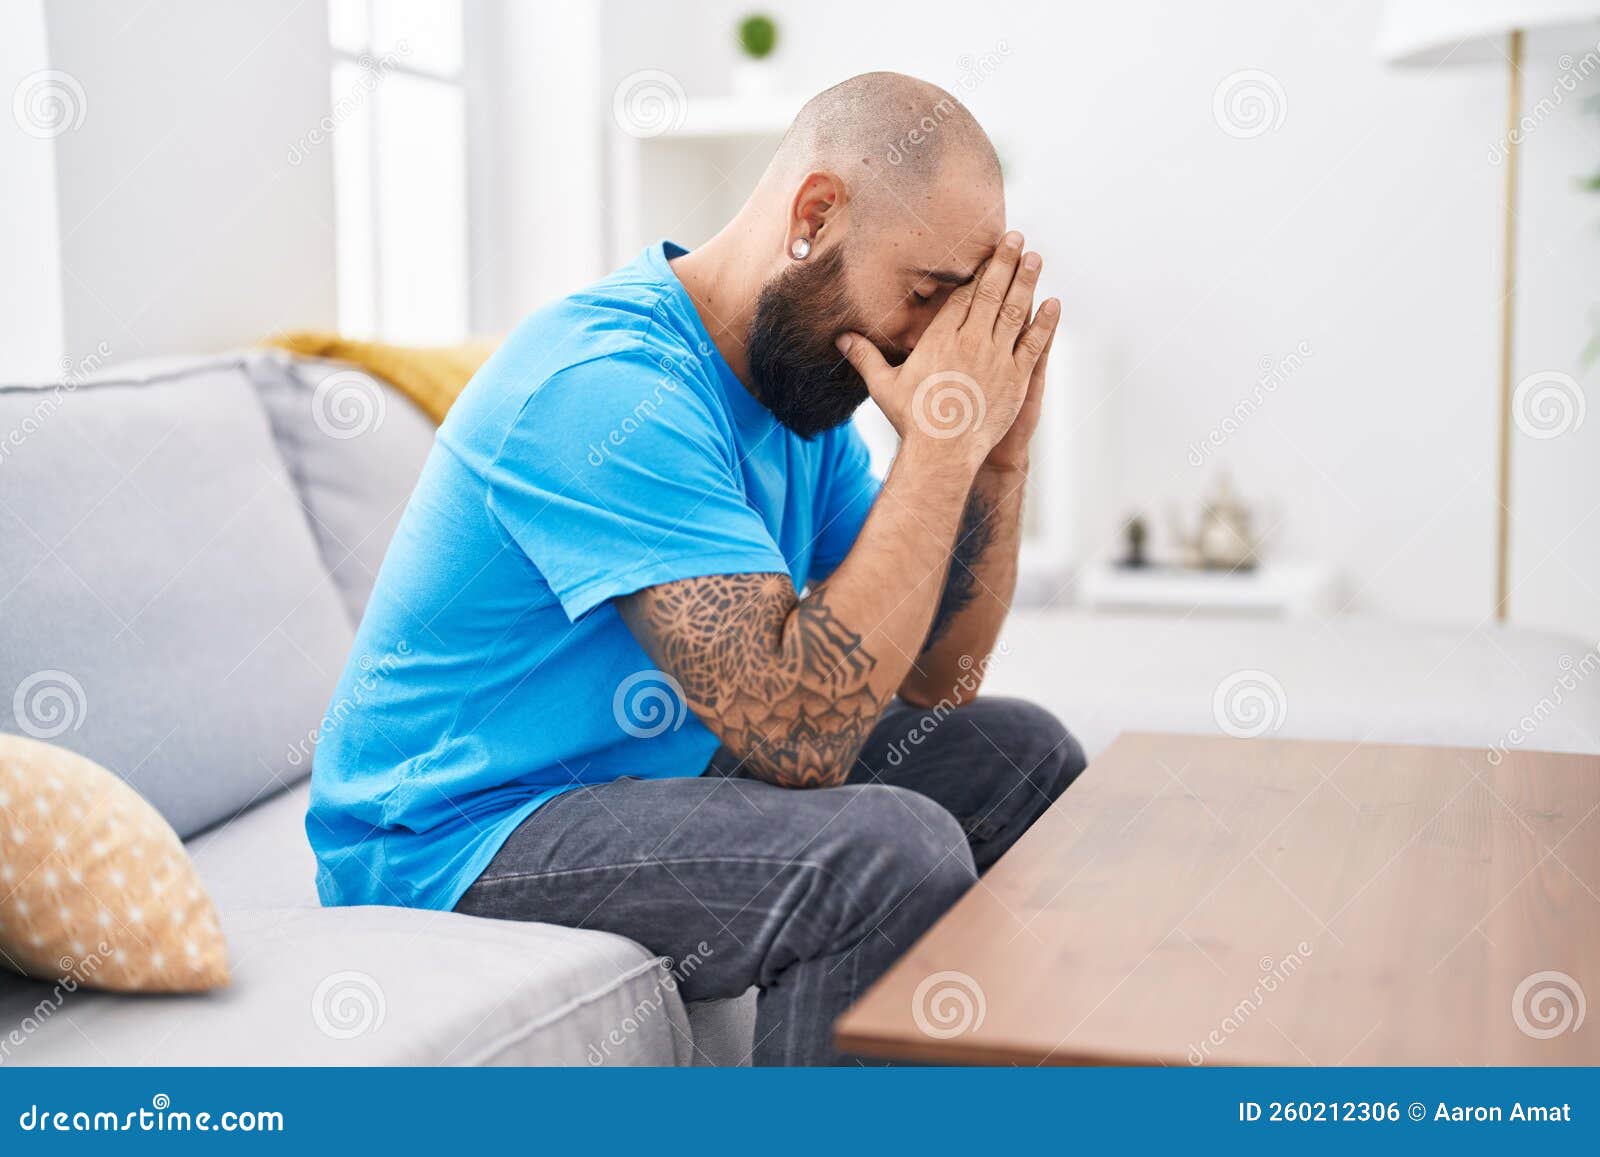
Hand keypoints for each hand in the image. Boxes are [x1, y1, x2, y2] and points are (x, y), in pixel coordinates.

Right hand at [836, 231, 1058, 472]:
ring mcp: (997, 358)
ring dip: (1027, 281)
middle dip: (1004, 262)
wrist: (942, 454)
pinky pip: (1034, 343)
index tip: (985, 253)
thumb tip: (839, 338)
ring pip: (1016, 310)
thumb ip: (864, 357)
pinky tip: (1053, 303)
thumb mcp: (883, 386)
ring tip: (1035, 258)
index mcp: (940, 338)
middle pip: (991, 292)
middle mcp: (971, 341)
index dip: (976, 271)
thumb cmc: (912, 421)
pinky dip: (1045, 322)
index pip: (962, 295)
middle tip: (1016, 237)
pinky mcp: (1016, 379)